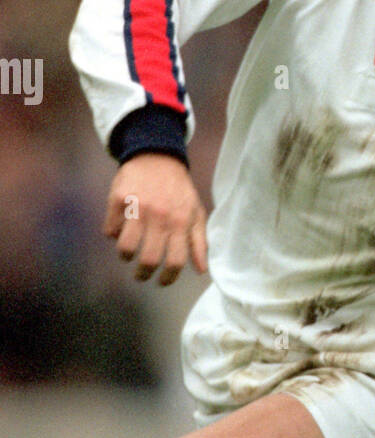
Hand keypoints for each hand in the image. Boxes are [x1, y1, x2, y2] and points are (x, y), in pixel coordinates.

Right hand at [104, 153, 207, 285]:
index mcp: (180, 222)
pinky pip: (110, 229)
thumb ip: (199, 242)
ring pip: (125, 247)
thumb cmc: (178, 189)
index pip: (175, 261)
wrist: (157, 156)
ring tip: (128, 254)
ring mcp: (138, 209)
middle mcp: (160, 217)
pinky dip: (113, 234)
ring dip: (125, 256)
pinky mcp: (118, 200)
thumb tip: (201, 271)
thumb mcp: (195, 212)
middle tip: (142, 274)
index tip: (162, 281)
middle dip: (143, 274)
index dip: (168, 277)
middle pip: (149, 259)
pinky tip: (120, 229)